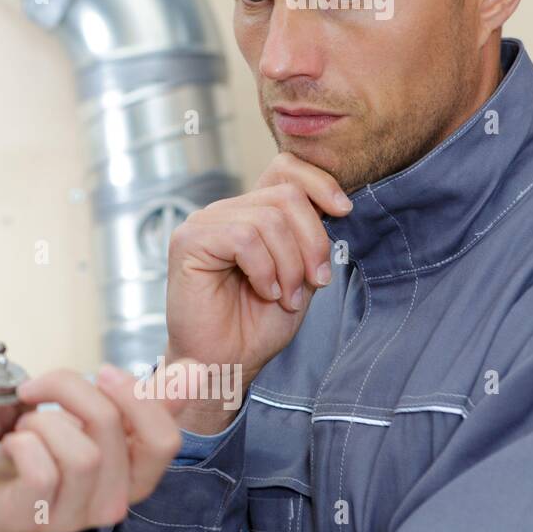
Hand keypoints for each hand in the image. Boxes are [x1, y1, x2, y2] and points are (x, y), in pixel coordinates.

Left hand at [0, 365, 183, 531]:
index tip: (104, 371)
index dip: (137, 397)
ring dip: (42, 421)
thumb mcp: (94, 421)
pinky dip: (22, 443)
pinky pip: (41, 472)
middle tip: (41, 387)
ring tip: (28, 425)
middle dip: (69, 389)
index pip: (165, 440)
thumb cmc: (45, 457)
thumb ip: (144, 400)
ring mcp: (77, 515)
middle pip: (111, 428)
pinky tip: (15, 443)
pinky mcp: (38, 518)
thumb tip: (196, 371)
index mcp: (134, 473)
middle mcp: (113, 499)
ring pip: (80, 454)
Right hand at [164, 152, 352, 431]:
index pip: (283, 169)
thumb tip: (332, 207)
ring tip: (284, 297)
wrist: (225, 363)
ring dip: (289, 265)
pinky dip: (264, 270)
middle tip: (314, 283)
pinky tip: (263, 292)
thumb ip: (308, 239)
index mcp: (249, 214)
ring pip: (269, 219)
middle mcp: (224, 212)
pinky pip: (243, 238)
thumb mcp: (300, 275)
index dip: (319, 182)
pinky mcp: (188, 241)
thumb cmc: (257, 325)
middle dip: (312, 242)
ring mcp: (203, 223)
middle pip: (286, 196)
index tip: (343, 211)